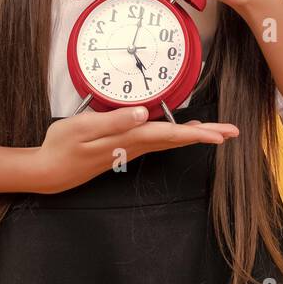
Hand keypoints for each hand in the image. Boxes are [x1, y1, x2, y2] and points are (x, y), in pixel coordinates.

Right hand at [31, 105, 238, 194]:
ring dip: (193, 136)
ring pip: (169, 142)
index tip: (222, 134)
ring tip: (215, 131)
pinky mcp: (124, 148)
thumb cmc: (63, 146)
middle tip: (232, 132)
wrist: (49, 171)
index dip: (198, 133)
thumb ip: (114, 120)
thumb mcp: (83, 128)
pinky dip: (175, 136)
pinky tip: (179, 131)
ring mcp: (130, 149)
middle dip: (205, 135)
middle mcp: (135, 146)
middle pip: (177, 140)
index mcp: (129, 138)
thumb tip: (141, 113)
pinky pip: (158, 142)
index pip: (171, 135)